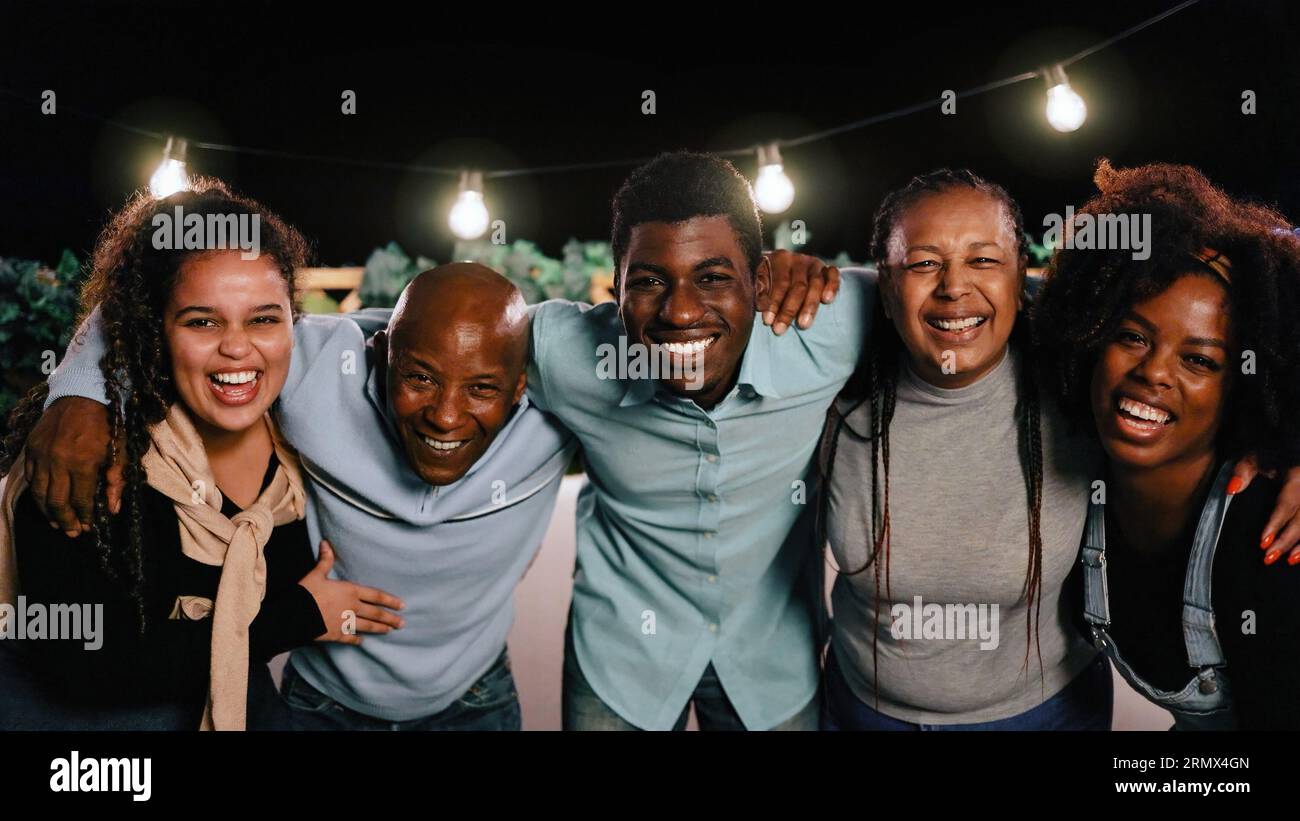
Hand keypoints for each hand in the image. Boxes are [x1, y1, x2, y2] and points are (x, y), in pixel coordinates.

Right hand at [23, 397, 120, 536]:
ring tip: (55, 523)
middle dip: (64, 521)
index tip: (88, 527)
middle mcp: (58, 461)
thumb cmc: (108, 425)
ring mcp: (41, 454)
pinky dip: (35, 491)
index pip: (80, 500)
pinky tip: (43, 500)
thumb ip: (116, 481)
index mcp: (83, 463)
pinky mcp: (31, 447)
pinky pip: (29, 476)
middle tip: (71, 533)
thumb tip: (112, 510)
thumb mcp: (120, 452)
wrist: (84, 395)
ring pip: (39, 492)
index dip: (84, 517)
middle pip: (56, 501)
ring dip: (46, 511)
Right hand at [299, 540, 405, 643]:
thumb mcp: (316, 574)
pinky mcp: (336, 635)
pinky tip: (362, 641)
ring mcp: (345, 623)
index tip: (402, 605)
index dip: (390, 600)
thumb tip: (326, 543)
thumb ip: (325, 560)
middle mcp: (352, 608)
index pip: (375, 596)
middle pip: (375, 613)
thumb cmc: (306, 593)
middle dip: (390, 618)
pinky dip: (356, 639)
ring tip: (389, 631)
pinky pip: (350, 638)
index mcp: (350, 591)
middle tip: (402, 623)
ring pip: (367, 626)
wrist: (294, 616)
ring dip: (379, 629)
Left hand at [757, 250, 839, 334]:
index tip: (768, 321)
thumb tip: (760, 305)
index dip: (773, 303)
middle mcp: (798, 259)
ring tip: (803, 325)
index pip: (779, 283)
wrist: (786, 272)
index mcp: (779, 259)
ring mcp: (814, 264)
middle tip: (780, 329)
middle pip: (797, 286)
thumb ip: (760, 290)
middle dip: (788, 310)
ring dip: (809, 306)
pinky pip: (833, 275)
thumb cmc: (770, 280)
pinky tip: (827, 300)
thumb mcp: (761, 281)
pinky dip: (832, 286)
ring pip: (815, 284)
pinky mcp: (827, 269)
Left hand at [1233, 456, 1299, 565]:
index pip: (1287, 505)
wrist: (1288, 446)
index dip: (1276, 524)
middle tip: (1269, 557)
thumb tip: (1231, 489)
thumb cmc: (1268, 452)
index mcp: (1297, 477)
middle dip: (1287, 540)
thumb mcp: (1253, 456)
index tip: (1262, 542)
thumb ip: (1243, 471)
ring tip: (1289, 560)